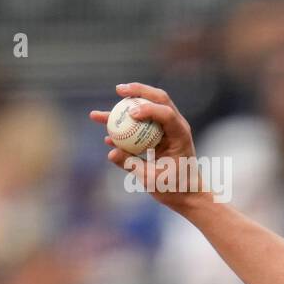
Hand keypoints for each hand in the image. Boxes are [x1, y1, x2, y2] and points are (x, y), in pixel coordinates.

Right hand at [89, 83, 202, 209]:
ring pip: (146, 110)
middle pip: (158, 99)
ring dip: (122, 110)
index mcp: (180, 135)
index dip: (148, 109)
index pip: (166, 114)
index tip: (131, 112)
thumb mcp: (153, 179)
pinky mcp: (157, 136)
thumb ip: (133, 164)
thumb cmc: (175, 187)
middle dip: (138, 91)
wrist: (186, 194)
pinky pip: (139, 128)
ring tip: (97, 115)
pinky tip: (106, 137)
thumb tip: (110, 151)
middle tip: (119, 89)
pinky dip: (123, 129)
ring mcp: (166, 130)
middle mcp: (175, 127)